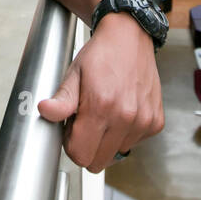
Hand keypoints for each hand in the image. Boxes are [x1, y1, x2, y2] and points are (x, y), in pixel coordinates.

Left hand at [37, 13, 163, 171]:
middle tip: (87, 121)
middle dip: (88, 146)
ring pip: (116, 154)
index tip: (72, 128)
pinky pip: (134, 143)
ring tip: (105, 112)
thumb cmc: (101, 55)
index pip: (79, 155)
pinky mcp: (155, 122)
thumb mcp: (74, 75)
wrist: (130, 37)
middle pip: (97, 162)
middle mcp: (125, 117)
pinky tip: (122, 111)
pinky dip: (125, 133)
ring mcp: (143, 121)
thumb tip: (45, 111)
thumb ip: (62, 100)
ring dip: (107, 140)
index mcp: (100, 107)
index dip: (71, 144)